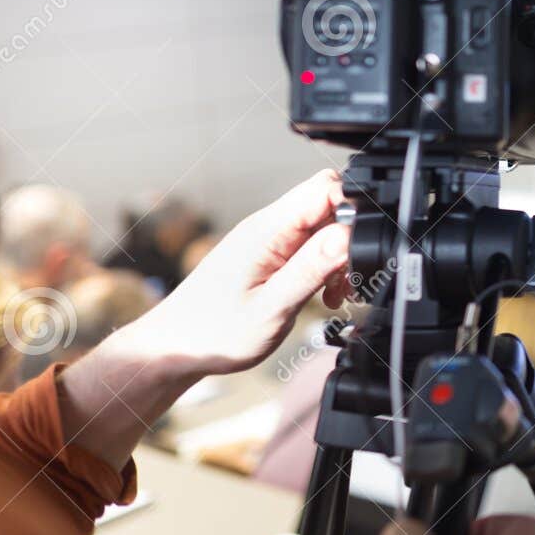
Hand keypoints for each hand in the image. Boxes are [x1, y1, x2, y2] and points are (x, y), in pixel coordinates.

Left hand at [60, 170, 350, 467]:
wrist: (175, 346)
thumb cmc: (213, 333)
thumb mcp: (272, 308)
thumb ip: (312, 269)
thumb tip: (348, 236)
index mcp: (268, 230)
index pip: (326, 188)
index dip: (353, 211)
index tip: (358, 250)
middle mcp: (268, 227)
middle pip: (329, 203)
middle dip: (351, 237)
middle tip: (346, 278)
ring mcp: (269, 239)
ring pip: (324, 227)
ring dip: (339, 257)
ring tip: (333, 293)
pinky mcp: (270, 254)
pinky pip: (310, 245)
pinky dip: (325, 267)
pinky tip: (322, 294)